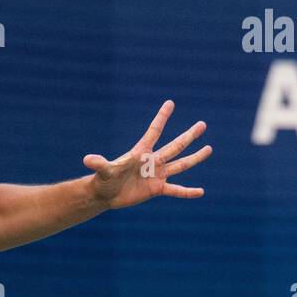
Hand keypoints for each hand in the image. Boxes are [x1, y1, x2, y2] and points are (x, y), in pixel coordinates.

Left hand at [83, 100, 210, 209]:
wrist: (106, 194)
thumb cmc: (103, 179)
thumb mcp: (103, 171)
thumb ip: (99, 164)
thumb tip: (87, 159)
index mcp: (141, 152)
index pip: (154, 131)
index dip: (162, 118)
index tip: (170, 102)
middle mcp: (152, 161)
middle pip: (174, 146)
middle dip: (188, 136)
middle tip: (202, 124)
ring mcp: (157, 174)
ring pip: (180, 164)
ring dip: (195, 157)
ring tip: (209, 148)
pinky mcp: (157, 189)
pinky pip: (176, 190)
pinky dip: (188, 192)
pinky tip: (201, 192)